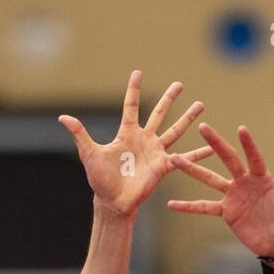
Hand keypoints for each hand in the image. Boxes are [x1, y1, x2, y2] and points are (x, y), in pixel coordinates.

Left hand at [59, 71, 210, 217]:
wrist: (113, 202)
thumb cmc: (100, 180)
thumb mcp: (89, 154)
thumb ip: (80, 134)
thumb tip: (63, 117)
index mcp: (127, 133)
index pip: (131, 105)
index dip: (134, 89)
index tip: (138, 71)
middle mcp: (144, 139)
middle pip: (159, 113)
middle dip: (169, 99)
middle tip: (179, 84)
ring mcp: (155, 152)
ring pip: (175, 131)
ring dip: (188, 119)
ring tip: (201, 104)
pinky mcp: (163, 167)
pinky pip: (184, 159)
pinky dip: (197, 154)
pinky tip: (210, 147)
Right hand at [167, 124, 273, 262]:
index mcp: (263, 179)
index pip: (254, 157)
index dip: (248, 145)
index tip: (240, 129)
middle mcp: (245, 183)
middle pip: (228, 160)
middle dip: (216, 144)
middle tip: (203, 127)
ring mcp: (233, 197)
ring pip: (210, 180)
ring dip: (193, 171)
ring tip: (174, 159)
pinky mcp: (226, 213)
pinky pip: (204, 208)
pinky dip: (188, 207)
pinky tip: (171, 205)